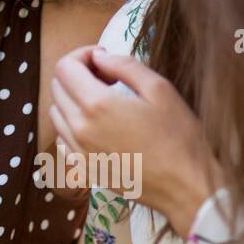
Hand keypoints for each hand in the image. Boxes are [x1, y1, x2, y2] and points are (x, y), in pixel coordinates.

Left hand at [49, 45, 218, 236]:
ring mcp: (78, 152)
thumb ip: (124, 66)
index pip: (64, 67)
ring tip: (104, 100)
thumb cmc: (179, 137)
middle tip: (107, 77)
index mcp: (96, 106)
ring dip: (73, 99)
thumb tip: (98, 57)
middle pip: (57, 88)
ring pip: (57, 112)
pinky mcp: (83, 169)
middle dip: (77, 74)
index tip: (103, 58)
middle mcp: (79, 128)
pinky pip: (63, 138)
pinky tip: (99, 125)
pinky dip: (73, 124)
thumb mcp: (160, 89)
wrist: (186, 188)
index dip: (81, 55)